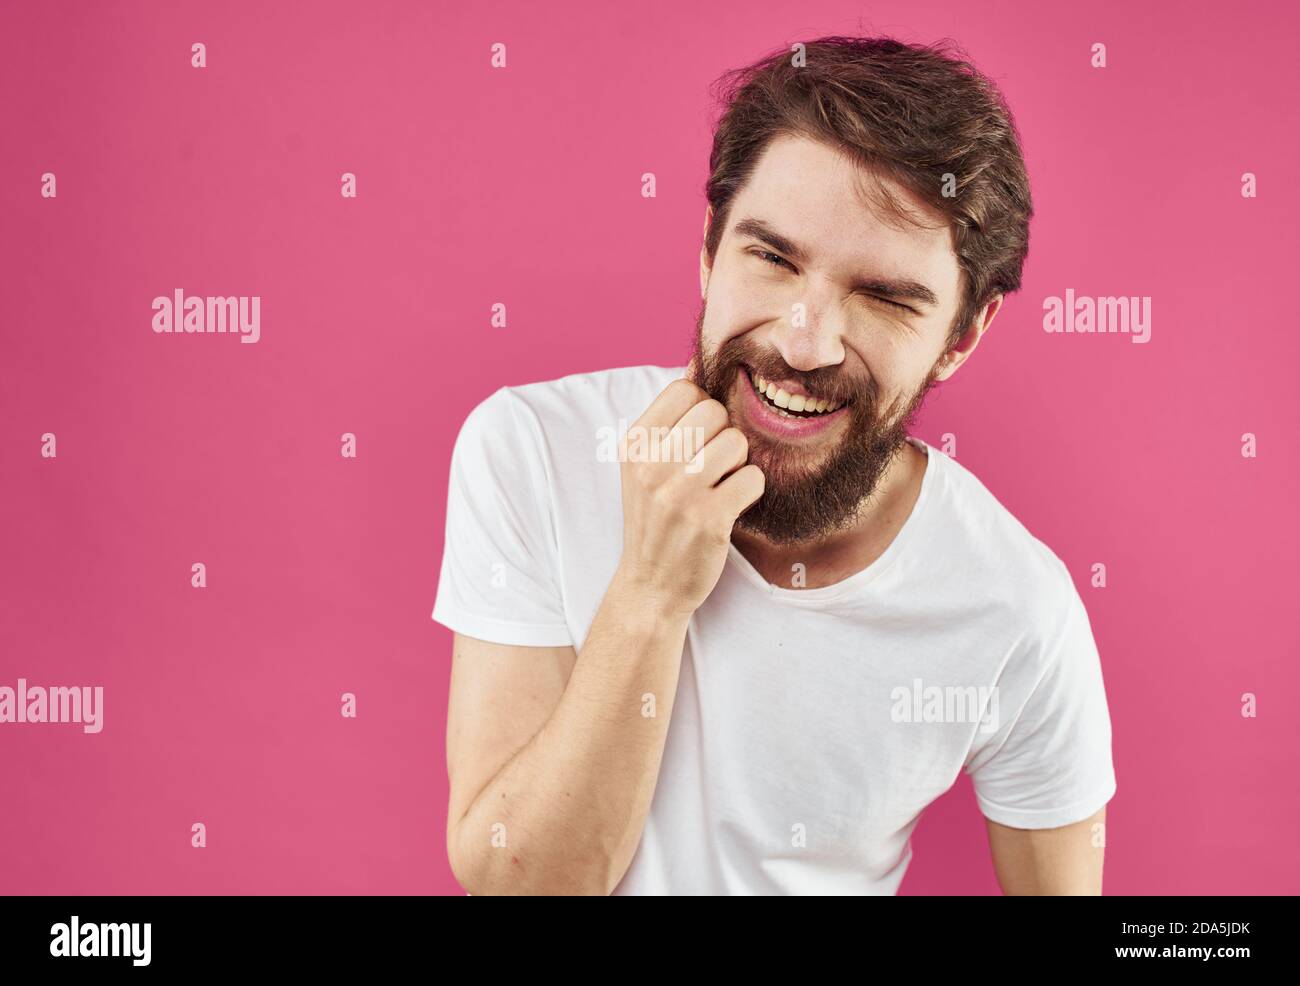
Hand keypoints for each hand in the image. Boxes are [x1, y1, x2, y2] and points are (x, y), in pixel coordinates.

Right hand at [614, 378, 764, 618]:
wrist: (651, 584)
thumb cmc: (656, 518)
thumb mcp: (644, 465)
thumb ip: (668, 419)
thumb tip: (696, 363)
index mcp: (633, 444)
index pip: (685, 389)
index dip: (701, 409)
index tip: (695, 440)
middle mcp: (651, 464)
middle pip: (716, 412)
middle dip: (722, 436)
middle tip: (710, 468)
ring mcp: (679, 492)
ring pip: (738, 443)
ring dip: (738, 465)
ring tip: (718, 488)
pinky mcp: (709, 518)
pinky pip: (753, 478)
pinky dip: (750, 492)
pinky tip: (730, 507)